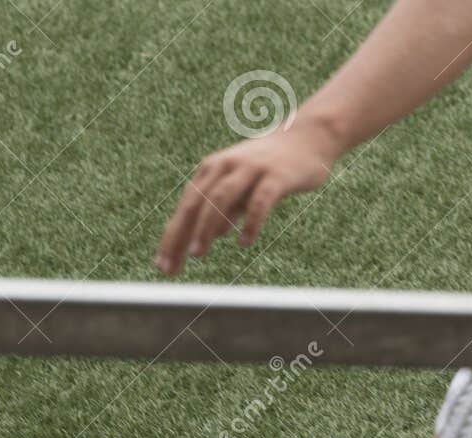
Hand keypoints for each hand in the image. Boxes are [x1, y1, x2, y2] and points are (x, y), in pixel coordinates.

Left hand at [155, 121, 340, 275]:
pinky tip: (244, 242)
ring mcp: (250, 169)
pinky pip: (259, 202)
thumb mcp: (241, 186)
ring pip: (219, 198)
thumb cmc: (271, 166)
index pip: (186, 207)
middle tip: (172, 265)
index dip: (172, 237)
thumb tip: (211, 234)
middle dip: (181, 235)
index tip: (163, 266)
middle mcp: (225, 166)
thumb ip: (226, 208)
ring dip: (205, 227)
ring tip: (198, 252)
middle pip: (195, 203)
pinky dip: (249, 223)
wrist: (308, 137)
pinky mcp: (276, 175)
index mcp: (212, 170)